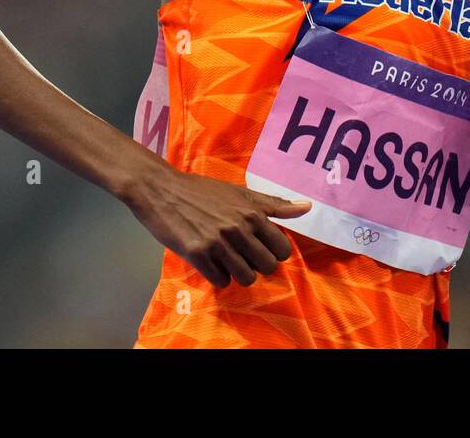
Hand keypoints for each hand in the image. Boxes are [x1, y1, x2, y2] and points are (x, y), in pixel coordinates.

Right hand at [127, 165, 311, 287]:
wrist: (161, 189)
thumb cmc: (202, 191)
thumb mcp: (240, 193)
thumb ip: (274, 204)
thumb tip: (308, 207)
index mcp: (252, 212)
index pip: (283, 249)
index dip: (273, 252)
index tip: (260, 247)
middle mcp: (238, 228)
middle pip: (266, 267)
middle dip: (257, 265)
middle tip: (241, 254)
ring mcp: (218, 242)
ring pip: (245, 278)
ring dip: (237, 273)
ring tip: (226, 259)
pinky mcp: (197, 254)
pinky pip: (221, 281)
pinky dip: (218, 276)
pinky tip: (210, 262)